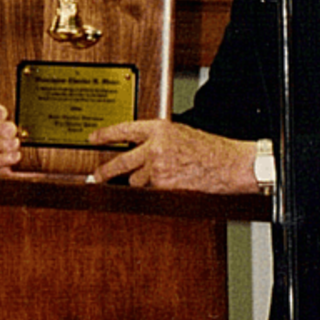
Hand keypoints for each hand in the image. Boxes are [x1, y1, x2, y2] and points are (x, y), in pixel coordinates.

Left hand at [88, 119, 259, 193]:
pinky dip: (156, 190)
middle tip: (97, 176)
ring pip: (136, 180)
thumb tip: (138, 149)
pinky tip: (172, 183)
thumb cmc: (208, 148)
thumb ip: (157, 138)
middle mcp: (154, 146)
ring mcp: (157, 167)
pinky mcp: (162, 185)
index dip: (106, 134)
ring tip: (164, 175)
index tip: (93, 138)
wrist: (225, 163)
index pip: (124, 130)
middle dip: (106, 171)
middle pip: (121, 162)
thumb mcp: (180, 133)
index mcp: (159, 128)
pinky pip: (150, 191)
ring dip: (144, 181)